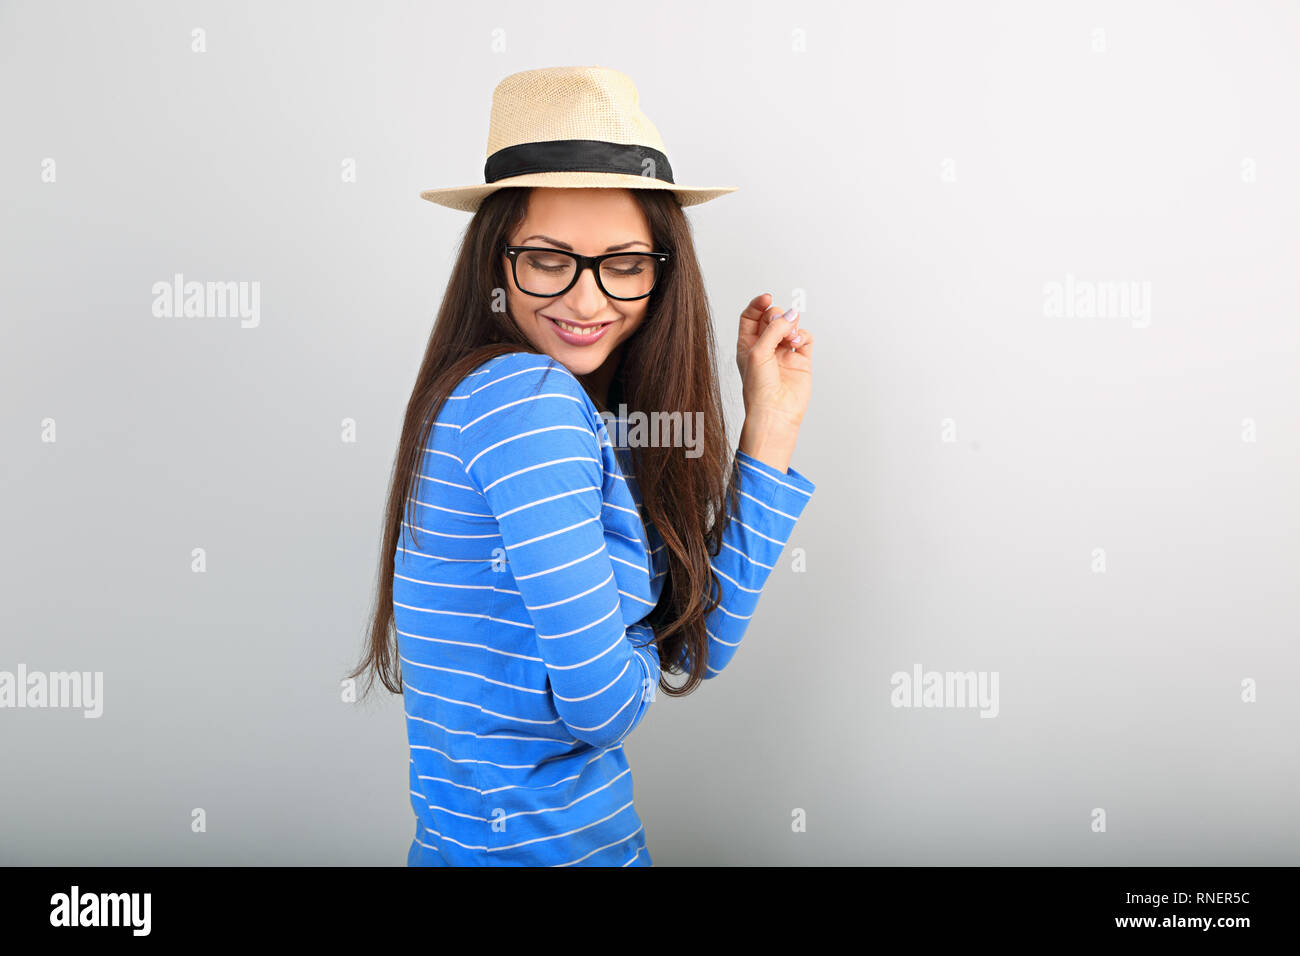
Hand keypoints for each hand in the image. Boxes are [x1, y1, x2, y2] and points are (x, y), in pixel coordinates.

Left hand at [735, 292, 813, 428]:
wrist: (775, 412)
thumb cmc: (758, 390)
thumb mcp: (758, 352)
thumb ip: (773, 329)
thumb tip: (790, 313)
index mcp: (747, 345)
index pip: (751, 316)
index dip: (758, 304)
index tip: (767, 297)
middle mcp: (765, 348)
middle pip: (772, 318)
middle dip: (777, 316)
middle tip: (779, 324)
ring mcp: (783, 354)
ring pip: (789, 326)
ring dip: (790, 324)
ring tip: (789, 337)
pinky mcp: (801, 360)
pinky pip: (804, 338)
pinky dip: (802, 335)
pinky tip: (796, 342)